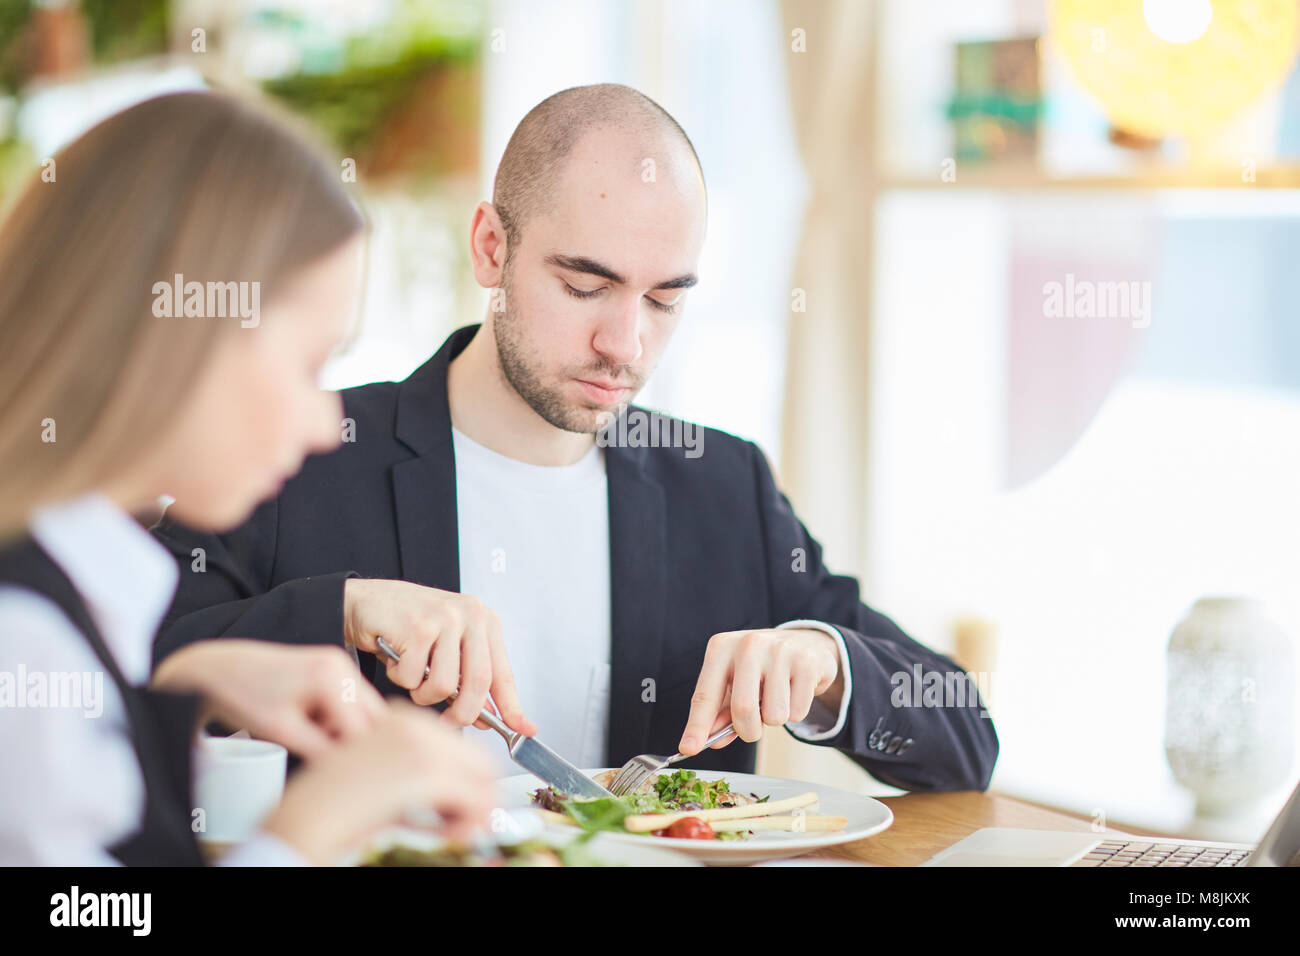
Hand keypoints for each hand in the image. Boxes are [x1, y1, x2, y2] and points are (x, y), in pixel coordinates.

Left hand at [152, 640, 385, 757]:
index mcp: (332, 676)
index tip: (351, 778)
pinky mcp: (332, 670)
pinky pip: (350, 704)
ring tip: (310, 742)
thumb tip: (349, 771)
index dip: (359, 757)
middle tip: (334, 765)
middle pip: (374, 717)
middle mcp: (343, 665)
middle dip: (359, 744)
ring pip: (364, 712)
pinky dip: (338, 722)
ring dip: (348, 733)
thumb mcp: (282, 731)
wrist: (218, 670)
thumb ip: (321, 751)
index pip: (364, 728)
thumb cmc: (242, 694)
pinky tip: (310, 728)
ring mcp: (339, 665)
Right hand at [261, 700, 497, 863]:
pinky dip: (469, 823)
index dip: (467, 781)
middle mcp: (412, 723)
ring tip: (454, 831)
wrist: (301, 819)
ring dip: (476, 810)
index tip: (458, 807)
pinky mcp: (423, 771)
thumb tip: (462, 794)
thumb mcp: (381, 778)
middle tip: (463, 825)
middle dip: (480, 795)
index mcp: (400, 717)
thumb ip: (419, 775)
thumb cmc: (328, 805)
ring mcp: (419, 743)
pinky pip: (476, 798)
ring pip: (485, 776)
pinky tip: (450, 835)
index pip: (461, 745)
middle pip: (480, 757)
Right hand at [343, 578, 534, 735]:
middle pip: (479, 683)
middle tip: (448, 722)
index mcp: (484, 621)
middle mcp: (471, 615)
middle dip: (463, 713)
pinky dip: (401, 678)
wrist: (367, 601)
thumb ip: (468, 679)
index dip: (512, 706)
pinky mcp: (419, 626)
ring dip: (423, 693)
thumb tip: (488, 716)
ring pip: (444, 685)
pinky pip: (414, 677)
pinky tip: (397, 659)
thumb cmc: (407, 624)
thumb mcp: (447, 649)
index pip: (503, 673)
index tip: (523, 728)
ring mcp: (446, 618)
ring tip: (414, 675)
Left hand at [677, 627, 842, 755]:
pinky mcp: (806, 663)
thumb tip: (712, 741)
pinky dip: (796, 712)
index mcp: (721, 647)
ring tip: (777, 700)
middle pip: (742, 709)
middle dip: (748, 731)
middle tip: (752, 730)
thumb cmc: (762, 668)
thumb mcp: (735, 682)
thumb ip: (721, 712)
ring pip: (774, 715)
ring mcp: (779, 651)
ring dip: (775, 720)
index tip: (688, 749)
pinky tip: (795, 691)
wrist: (806, 644)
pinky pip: (798, 712)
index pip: (705, 694)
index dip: (697, 726)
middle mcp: (748, 644)